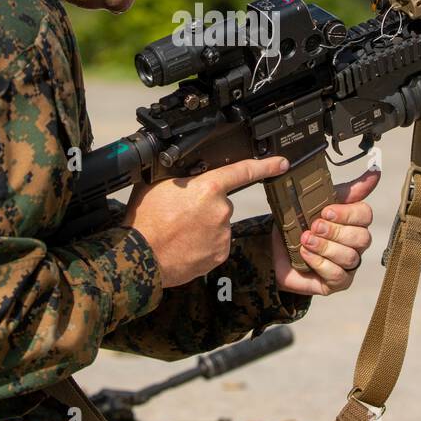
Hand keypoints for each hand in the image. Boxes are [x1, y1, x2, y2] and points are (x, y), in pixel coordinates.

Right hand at [123, 155, 290, 287]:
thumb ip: (182, 177)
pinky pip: (216, 243)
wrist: (140, 257)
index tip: (281, 163)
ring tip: (178, 231)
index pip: (243, 171)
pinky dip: (203, 243)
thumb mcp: (158, 184)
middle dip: (205, 205)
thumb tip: (189, 172)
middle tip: (179, 213)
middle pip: (220, 201)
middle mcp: (221, 210)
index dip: (266, 165)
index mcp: (208, 188)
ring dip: (203, 225)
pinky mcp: (219, 254)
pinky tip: (185, 244)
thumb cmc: (145, 220)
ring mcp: (222, 235)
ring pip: (218, 224)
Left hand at [272, 167, 380, 295]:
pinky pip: (338, 275)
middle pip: (362, 237)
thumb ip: (347, 190)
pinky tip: (305, 255)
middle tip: (314, 226)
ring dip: (325, 247)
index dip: (347, 213)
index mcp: (353, 221)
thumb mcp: (317, 202)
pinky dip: (320, 263)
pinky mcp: (338, 282)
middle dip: (336, 231)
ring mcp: (349, 264)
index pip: (365, 215)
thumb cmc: (299, 224)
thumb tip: (376, 173)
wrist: (274, 249)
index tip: (326, 211)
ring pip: (350, 257)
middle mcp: (356, 243)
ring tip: (306, 240)